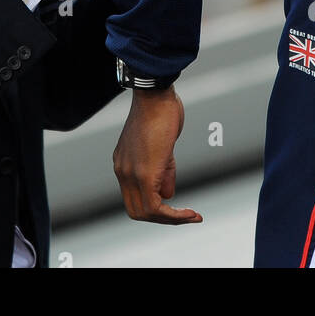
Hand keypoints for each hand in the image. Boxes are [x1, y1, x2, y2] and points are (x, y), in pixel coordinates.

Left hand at [112, 86, 201, 224]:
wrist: (156, 96)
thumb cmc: (161, 113)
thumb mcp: (162, 147)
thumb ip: (163, 172)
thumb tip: (167, 196)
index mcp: (124, 164)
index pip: (135, 198)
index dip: (156, 209)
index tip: (178, 208)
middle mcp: (123, 170)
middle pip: (136, 211)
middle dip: (163, 219)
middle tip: (185, 215)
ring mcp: (130, 172)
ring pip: (145, 213)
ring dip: (170, 219)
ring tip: (191, 215)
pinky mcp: (143, 172)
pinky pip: (155, 206)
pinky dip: (174, 215)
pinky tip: (190, 213)